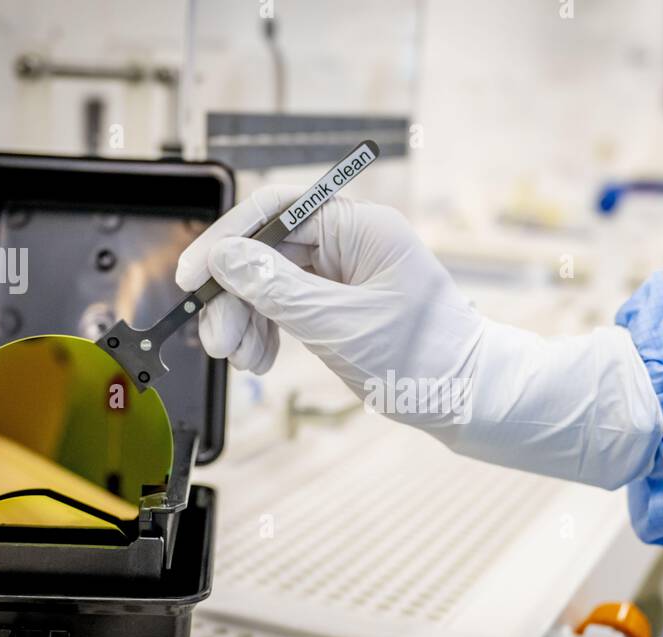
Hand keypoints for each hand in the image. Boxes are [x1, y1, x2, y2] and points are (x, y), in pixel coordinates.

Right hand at [176, 186, 662, 488]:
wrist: (468, 400)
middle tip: (217, 340)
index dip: (228, 240)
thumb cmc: (423, 360)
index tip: (194, 277)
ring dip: (245, 319)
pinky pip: (286, 307)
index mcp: (361, 228)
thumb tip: (225, 256)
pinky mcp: (339, 305)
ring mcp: (344, 274)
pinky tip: (261, 358)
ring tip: (243, 359)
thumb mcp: (340, 326)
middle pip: (267, 251)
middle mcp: (351, 242)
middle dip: (235, 295)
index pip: (275, 210)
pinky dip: (266, 331)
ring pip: (271, 283)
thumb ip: (277, 289)